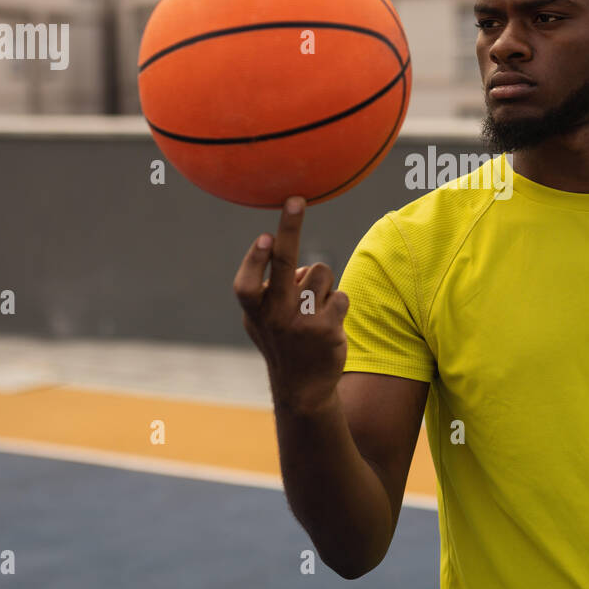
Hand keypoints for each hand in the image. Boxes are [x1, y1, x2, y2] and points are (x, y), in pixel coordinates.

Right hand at [233, 196, 349, 412]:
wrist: (303, 388)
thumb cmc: (283, 341)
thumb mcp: (263, 319)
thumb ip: (270, 289)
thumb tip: (295, 261)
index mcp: (254, 310)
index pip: (248, 282)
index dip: (256, 259)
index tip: (265, 237)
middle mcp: (274, 316)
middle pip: (285, 264)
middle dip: (290, 228)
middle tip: (295, 200)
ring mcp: (301, 323)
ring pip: (321, 273)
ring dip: (322, 285)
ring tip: (315, 311)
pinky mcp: (327, 330)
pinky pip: (340, 295)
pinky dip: (337, 304)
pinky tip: (329, 326)